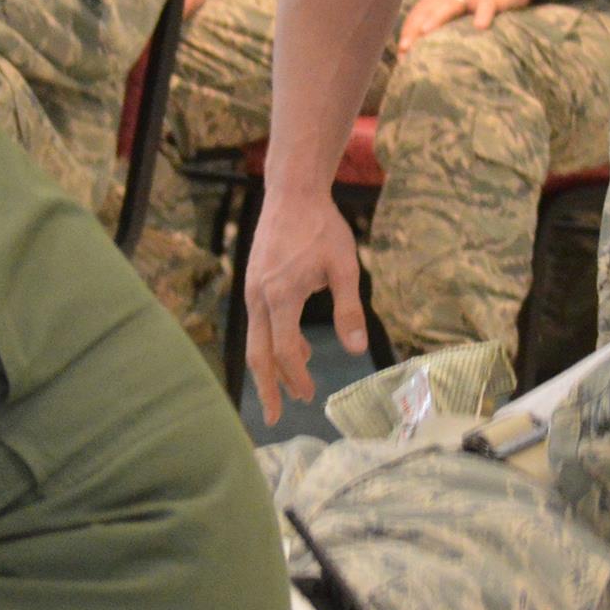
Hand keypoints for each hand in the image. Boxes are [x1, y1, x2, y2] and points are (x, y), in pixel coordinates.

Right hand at [242, 189, 364, 424]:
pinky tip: (295, 347)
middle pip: (258, 354)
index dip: (296, 377)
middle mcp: (259, 297)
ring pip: (257, 339)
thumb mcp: (344, 268)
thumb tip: (356, 349)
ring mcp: (253, 289)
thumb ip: (349, 310)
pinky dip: (274, 341)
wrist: (292, 192)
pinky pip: (261, 322)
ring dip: (273, 366)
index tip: (310, 395)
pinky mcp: (254, 282)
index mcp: (280, 296)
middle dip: (267, 387)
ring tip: (294, 387)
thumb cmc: (321, 227)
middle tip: (273, 417)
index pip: (284, 351)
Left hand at [394, 0, 534, 54]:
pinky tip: (480, 26)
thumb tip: (424, 49)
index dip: (407, 31)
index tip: (400, 54)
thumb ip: (442, 20)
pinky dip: (483, 14)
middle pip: (428, 9)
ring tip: (426, 31)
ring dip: (437, 16)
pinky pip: (486, 6)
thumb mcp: (457, 4)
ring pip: (451, 4)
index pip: (418, 12)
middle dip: (414, 27)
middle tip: (404, 48)